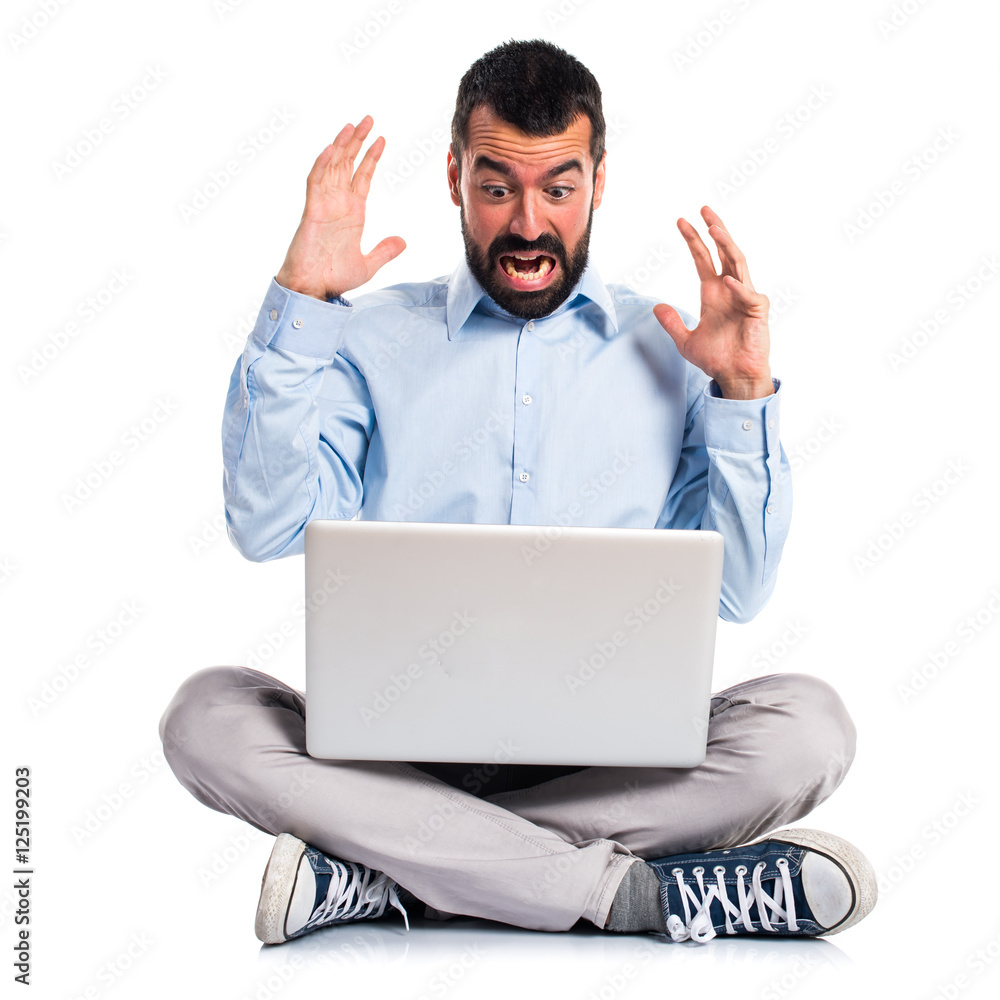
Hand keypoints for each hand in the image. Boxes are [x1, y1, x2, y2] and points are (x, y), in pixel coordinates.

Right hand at [275, 116, 405, 300]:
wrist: (314, 290)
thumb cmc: (334, 278)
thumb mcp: (368, 264)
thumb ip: (384, 251)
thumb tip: (402, 241)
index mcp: (352, 212)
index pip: (362, 177)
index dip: (371, 158)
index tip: (382, 139)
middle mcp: (337, 203)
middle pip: (347, 164)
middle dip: (358, 141)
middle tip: (369, 119)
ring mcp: (323, 205)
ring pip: (332, 167)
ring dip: (342, 145)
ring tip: (353, 125)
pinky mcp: (311, 211)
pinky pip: (316, 182)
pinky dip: (323, 164)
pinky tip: (333, 148)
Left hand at [653, 206, 771, 399]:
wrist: (734, 377)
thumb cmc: (716, 358)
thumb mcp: (685, 340)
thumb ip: (672, 323)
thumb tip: (656, 307)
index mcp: (713, 293)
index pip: (703, 259)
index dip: (693, 240)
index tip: (681, 221)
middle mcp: (730, 290)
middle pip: (723, 252)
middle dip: (715, 230)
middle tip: (704, 210)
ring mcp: (745, 297)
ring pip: (738, 264)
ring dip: (727, 246)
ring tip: (715, 229)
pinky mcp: (757, 312)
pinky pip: (748, 295)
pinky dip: (738, 287)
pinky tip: (726, 279)